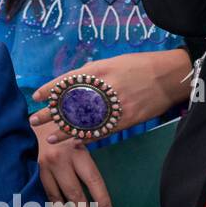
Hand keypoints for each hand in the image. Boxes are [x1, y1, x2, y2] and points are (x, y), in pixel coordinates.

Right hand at [30, 120, 110, 206]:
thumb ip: (86, 161)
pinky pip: (47, 193)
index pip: (92, 180)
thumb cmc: (65, 133)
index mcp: (76, 150)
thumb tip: (98, 189)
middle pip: (75, 192)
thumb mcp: (79, 140)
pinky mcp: (35, 171)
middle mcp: (60, 159)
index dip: (101, 198)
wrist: (37, 123)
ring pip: (58, 197)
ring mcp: (45, 166)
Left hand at [31, 47, 191, 139]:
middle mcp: (106, 87)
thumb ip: (92, 73)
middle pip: (72, 103)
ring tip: (50, 137)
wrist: (171, 75)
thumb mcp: (113, 62)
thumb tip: (73, 83)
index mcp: (100, 70)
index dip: (50, 90)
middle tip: (34, 120)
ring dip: (65, 131)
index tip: (37, 97)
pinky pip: (104, 131)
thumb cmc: (140, 66)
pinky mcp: (128, 119)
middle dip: (51, 113)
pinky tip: (75, 143)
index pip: (68, 80)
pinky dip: (88, 138)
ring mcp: (117, 105)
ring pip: (86, 121)